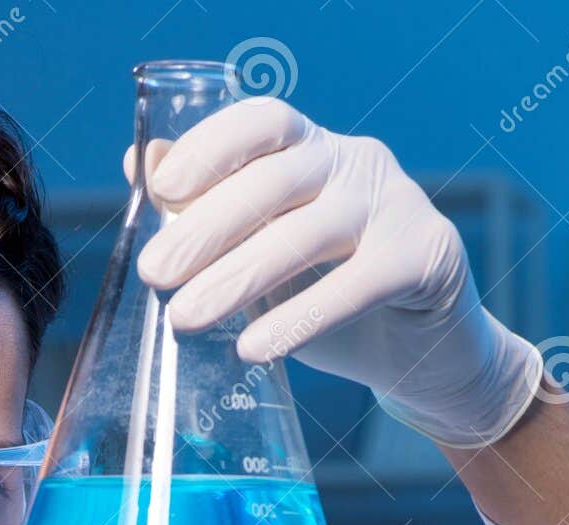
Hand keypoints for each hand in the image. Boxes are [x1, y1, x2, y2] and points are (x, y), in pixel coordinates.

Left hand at [133, 98, 542, 447]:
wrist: (423, 357)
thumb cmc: (334, 303)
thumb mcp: (266, 259)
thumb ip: (211, 213)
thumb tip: (140, 162)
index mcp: (315, 152)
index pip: (264, 123)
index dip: (212, 146)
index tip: (163, 187)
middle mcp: (356, 164)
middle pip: (275, 181)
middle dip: (206, 227)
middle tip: (154, 273)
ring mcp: (397, 205)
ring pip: (309, 233)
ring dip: (240, 275)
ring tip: (186, 318)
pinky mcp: (428, 255)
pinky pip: (356, 285)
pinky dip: (300, 319)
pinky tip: (254, 348)